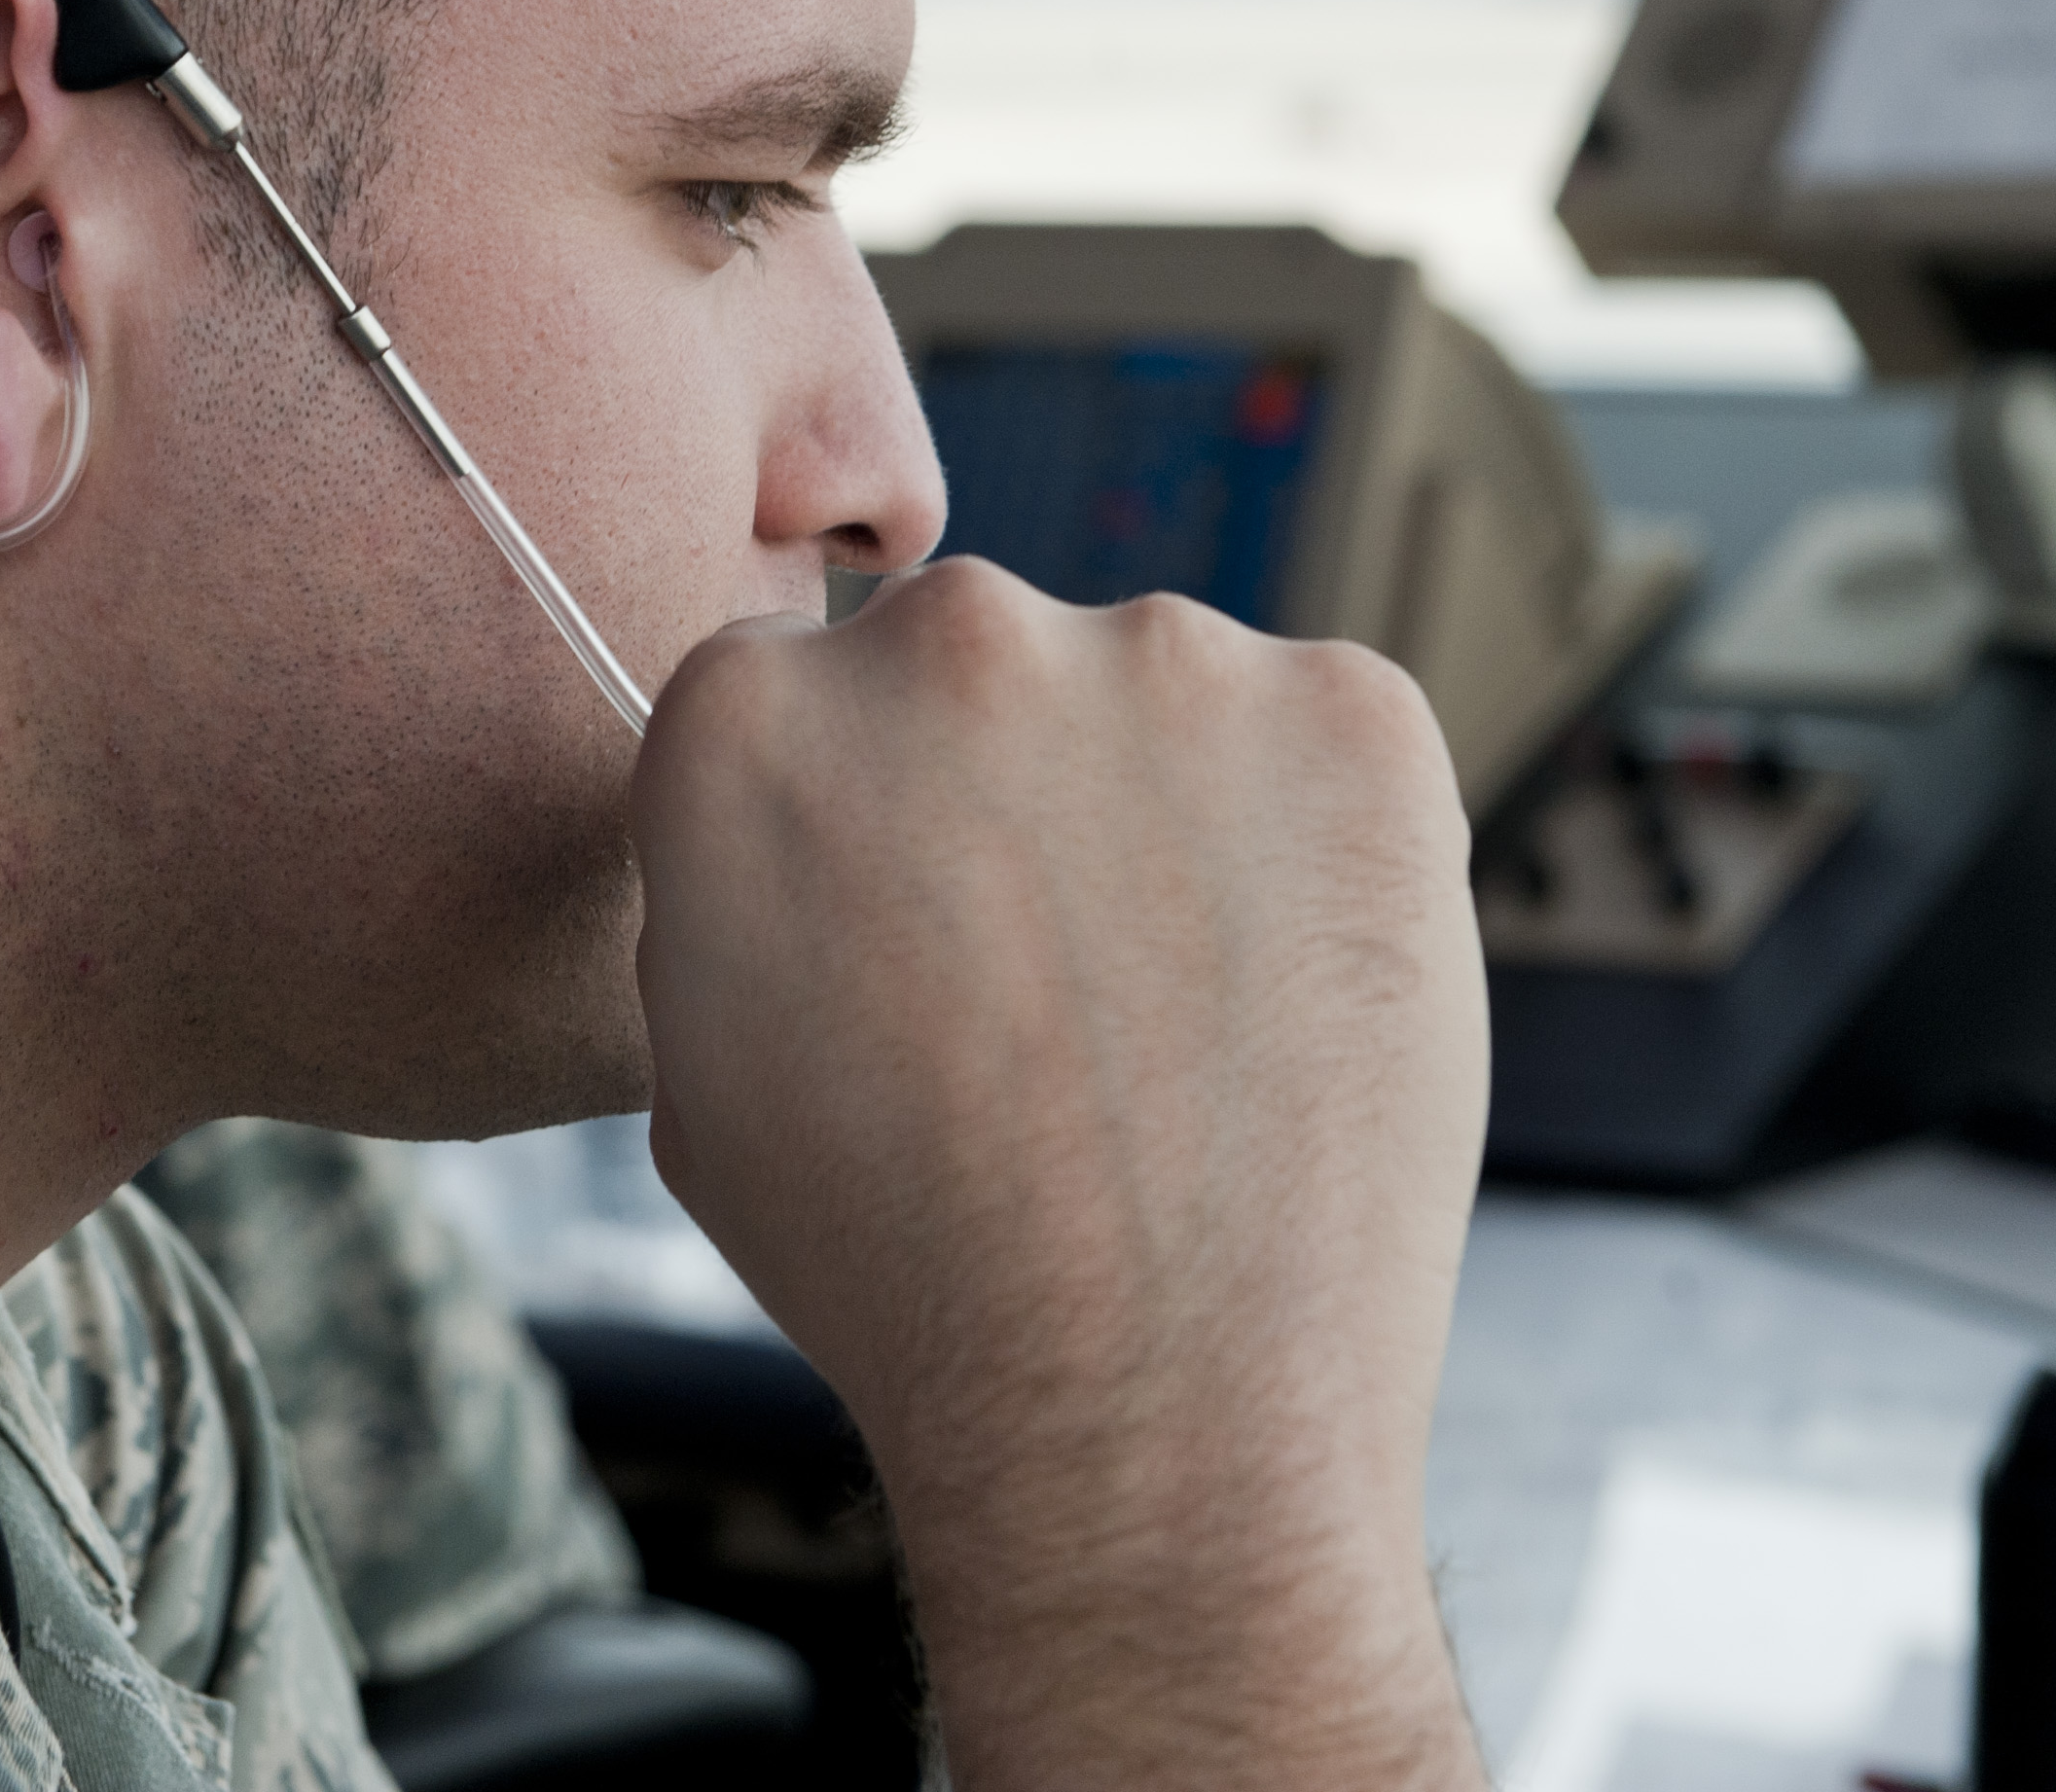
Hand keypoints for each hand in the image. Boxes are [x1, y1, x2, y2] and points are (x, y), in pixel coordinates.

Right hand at [632, 561, 1489, 1790]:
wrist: (1147, 1413)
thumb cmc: (913, 1279)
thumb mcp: (703, 1070)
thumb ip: (736, 886)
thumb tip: (813, 820)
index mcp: (751, 716)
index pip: (808, 688)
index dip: (872, 817)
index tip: (920, 917)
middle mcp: (949, 642)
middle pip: (983, 670)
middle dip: (1017, 794)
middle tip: (1064, 987)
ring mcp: (1167, 662)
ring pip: (1166, 705)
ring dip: (1177, 814)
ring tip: (1188, 1023)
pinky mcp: (1352, 714)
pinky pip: (1330, 742)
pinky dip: (1324, 841)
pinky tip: (1289, 995)